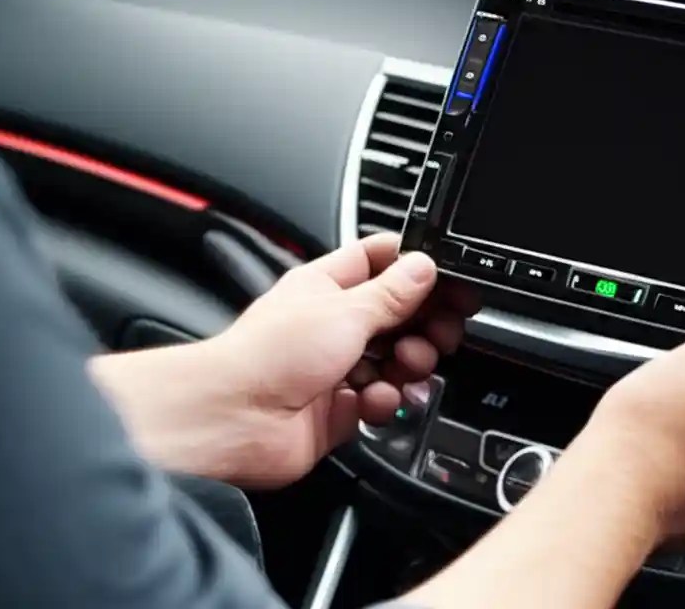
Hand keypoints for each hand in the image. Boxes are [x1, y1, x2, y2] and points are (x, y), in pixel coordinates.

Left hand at [92, 234, 477, 488]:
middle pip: (399, 316)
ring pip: (396, 361)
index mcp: (328, 286)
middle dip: (425, 325)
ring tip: (407, 367)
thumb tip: (426, 267)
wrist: (234, 421)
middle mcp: (333, 325)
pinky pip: (381, 400)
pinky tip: (375, 399)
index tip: (450, 281)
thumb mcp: (345, 311)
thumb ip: (393, 293)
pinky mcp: (340, 409)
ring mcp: (337, 368)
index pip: (381, 262)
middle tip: (439, 333)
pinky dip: (386, 401)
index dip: (418, 268)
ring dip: (410, 365)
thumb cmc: (267, 356)